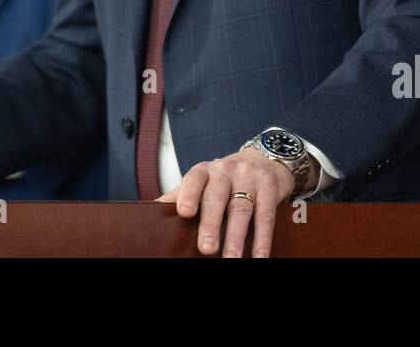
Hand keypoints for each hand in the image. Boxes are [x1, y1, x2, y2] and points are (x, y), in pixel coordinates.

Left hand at [159, 146, 300, 257]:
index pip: (194, 181)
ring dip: (236, 237)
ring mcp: (248, 178)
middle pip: (217, 198)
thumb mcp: (202, 181)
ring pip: (241, 208)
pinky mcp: (269, 187)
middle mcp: (225, 171)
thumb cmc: (225, 178)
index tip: (184, 213)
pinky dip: (262, 238)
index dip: (189, 195)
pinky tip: (259, 256)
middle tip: (206, 248)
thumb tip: (150, 212)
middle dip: (211, 223)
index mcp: (204, 171)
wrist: (262, 159)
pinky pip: (265, 215)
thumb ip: (180, 195)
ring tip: (231, 259)